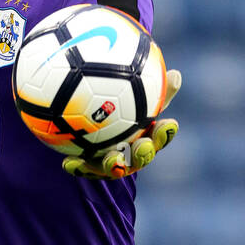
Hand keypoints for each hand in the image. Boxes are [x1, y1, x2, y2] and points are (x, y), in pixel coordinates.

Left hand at [62, 69, 180, 179]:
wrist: (92, 125)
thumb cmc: (121, 107)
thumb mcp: (136, 95)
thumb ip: (153, 88)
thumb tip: (177, 74)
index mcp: (147, 137)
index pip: (160, 136)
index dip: (165, 132)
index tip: (169, 123)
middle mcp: (132, 154)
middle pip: (142, 157)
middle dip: (144, 153)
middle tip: (142, 144)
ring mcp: (112, 164)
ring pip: (115, 167)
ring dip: (114, 164)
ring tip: (111, 159)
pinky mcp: (91, 169)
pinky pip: (84, 169)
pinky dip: (78, 166)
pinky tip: (68, 163)